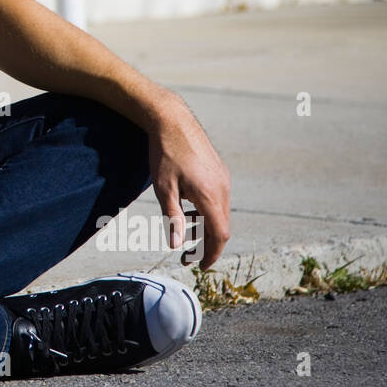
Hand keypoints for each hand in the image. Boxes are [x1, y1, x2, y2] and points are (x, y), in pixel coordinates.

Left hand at [148, 92, 230, 269]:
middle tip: (187, 255)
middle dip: (206, 244)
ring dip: (205, 226)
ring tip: (182, 228)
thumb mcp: (163, 188)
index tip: (200, 266)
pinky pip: (218, 199)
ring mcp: (223, 179)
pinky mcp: (219, 172)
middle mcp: (223, 188)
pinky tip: (187, 207)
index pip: (219, 235)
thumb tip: (176, 244)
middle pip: (221, 226)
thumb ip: (172, 217)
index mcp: (210, 195)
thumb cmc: (165, 154)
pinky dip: (206, 210)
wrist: (172, 120)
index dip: (211, 254)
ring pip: (220, 212)